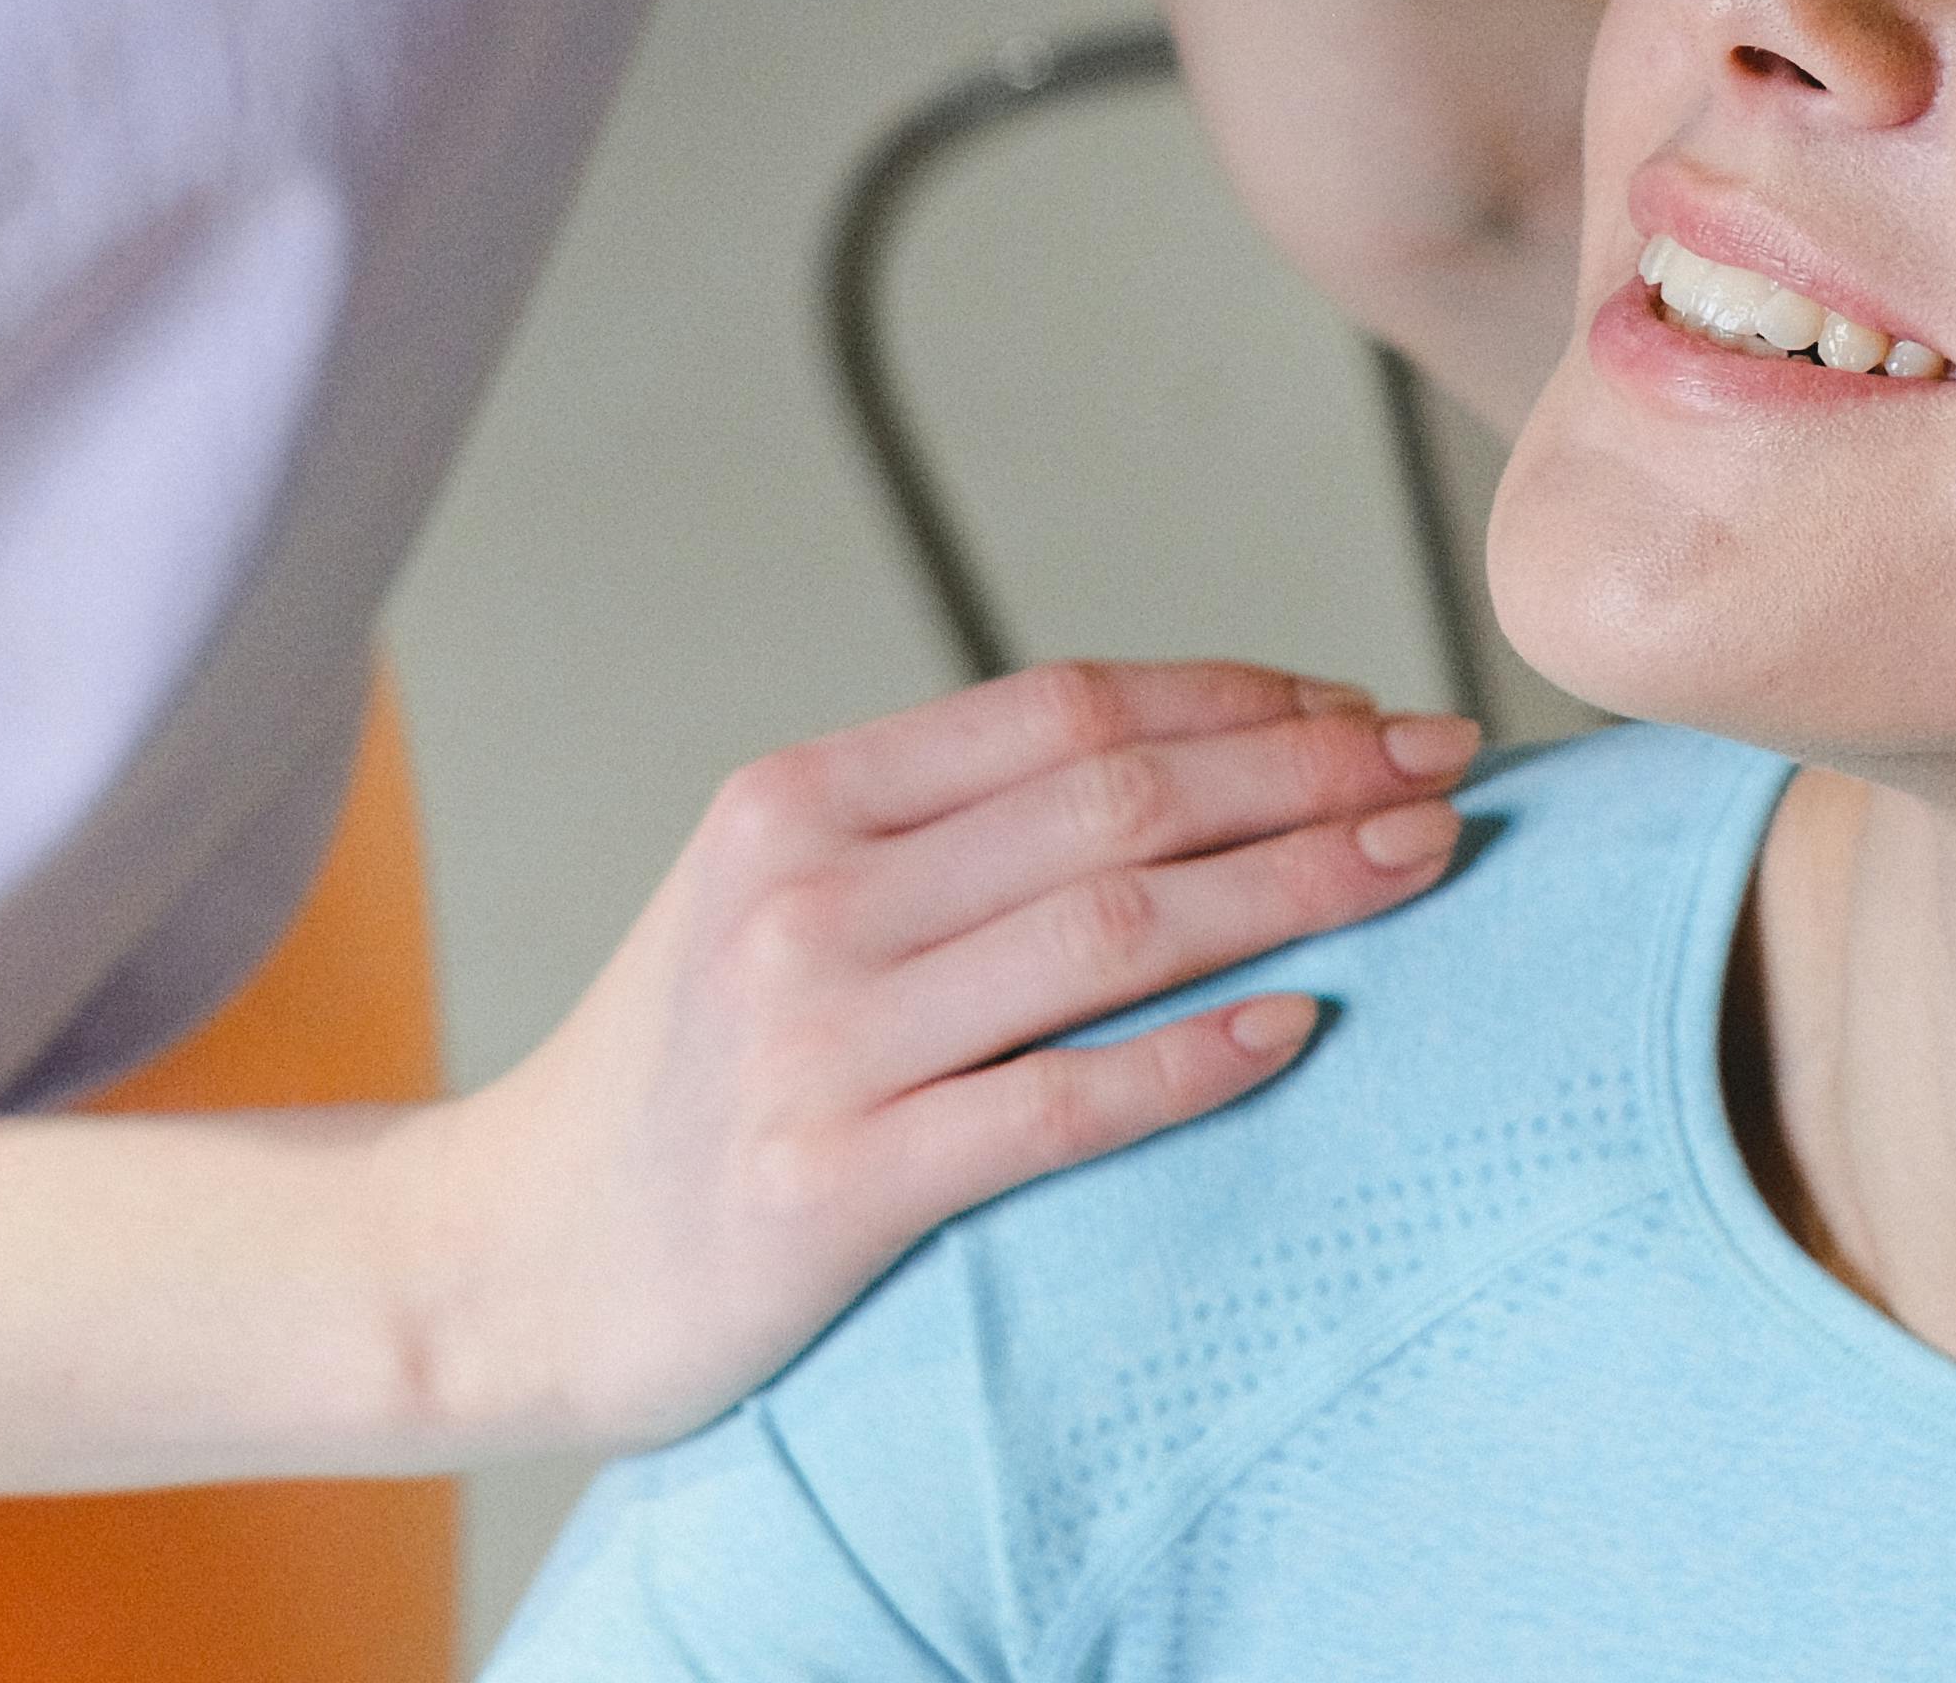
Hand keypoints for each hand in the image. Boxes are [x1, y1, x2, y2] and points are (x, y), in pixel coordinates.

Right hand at [385, 661, 1477, 1453]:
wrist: (510, 1260)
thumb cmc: (680, 1076)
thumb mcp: (776, 899)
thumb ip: (938, 831)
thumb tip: (1178, 764)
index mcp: (797, 801)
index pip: (1062, 708)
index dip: (1235, 695)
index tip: (1367, 704)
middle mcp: (805, 899)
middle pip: (1112, 802)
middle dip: (1304, 771)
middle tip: (1446, 770)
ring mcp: (817, 1042)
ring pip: (1109, 932)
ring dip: (1290, 886)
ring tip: (1418, 866)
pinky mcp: (832, 1185)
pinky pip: (1054, 1107)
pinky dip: (1189, 1059)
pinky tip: (1298, 1027)